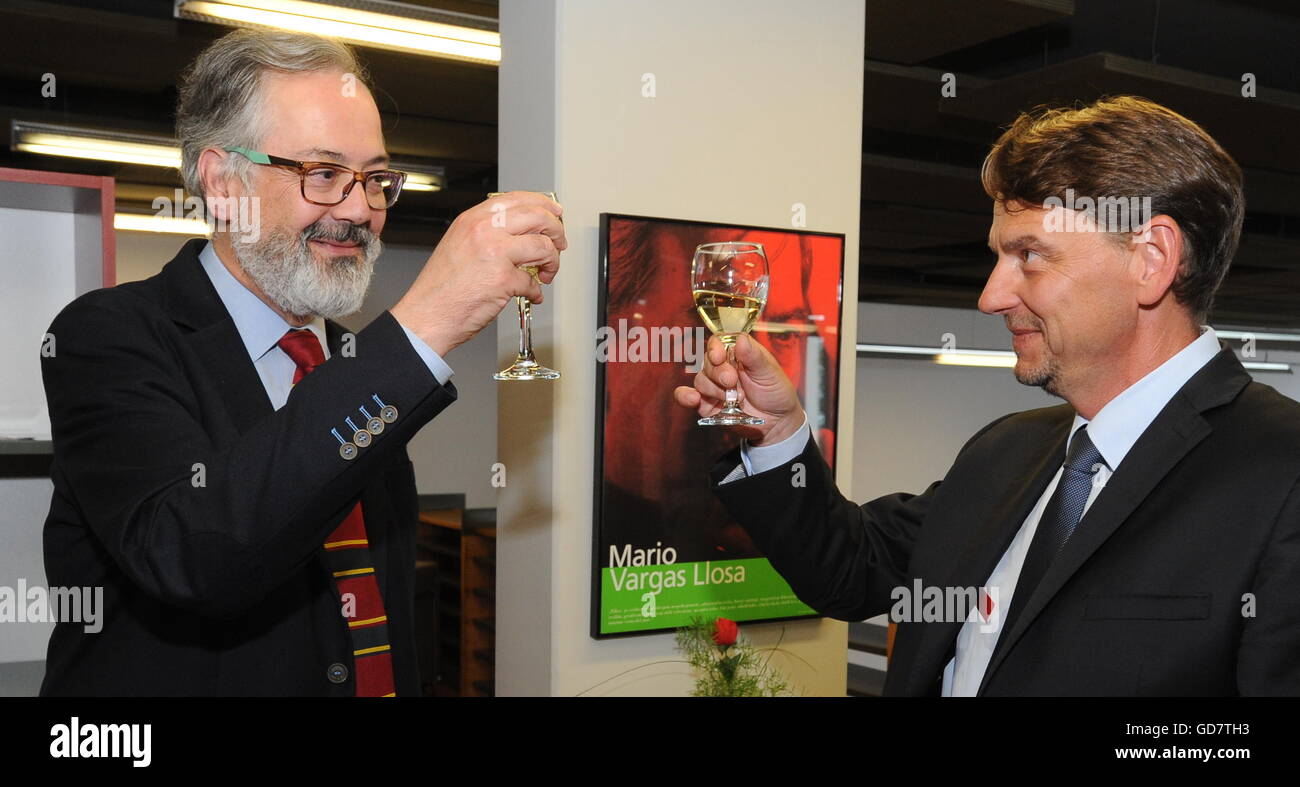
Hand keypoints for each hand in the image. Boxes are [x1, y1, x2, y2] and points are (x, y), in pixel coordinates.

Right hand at [391, 191, 565, 355]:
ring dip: (553, 262)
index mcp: (473, 219)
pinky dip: (536, 291)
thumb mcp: (459, 245)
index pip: (518, 199)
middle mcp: (484, 230)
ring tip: (546, 273)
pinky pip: (533, 282)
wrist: (426, 315)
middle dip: (557, 231)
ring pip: (544, 246)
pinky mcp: (503, 279)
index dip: (544, 205)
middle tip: (559, 244)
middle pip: (538, 216)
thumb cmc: (441, 288)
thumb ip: (488, 234)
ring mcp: (495, 253)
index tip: (555, 214)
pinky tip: (531, 295)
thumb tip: (521, 233)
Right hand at [673, 333, 804, 444]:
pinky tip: (693, 399)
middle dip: (718, 372)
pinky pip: (687, 397)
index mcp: (738, 354)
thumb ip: (754, 356)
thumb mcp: (770, 373)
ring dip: (713, 389)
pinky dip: (685, 396)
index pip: (718, 342)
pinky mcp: (707, 404)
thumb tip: (741, 339)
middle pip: (708, 361)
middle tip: (732, 382)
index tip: (719, 357)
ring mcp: (714, 386)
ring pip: (700, 380)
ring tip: (733, 400)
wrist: (777, 423)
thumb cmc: (776, 393)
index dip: (715, 347)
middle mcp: (723, 367)